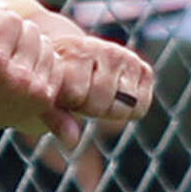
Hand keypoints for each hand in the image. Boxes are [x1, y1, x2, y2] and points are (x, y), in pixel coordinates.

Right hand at [0, 0, 70, 139]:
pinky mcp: (44, 99)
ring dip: (27, 47)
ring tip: (6, 62)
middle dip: (11, 34)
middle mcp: (16, 77)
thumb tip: (4, 7)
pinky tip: (18, 72)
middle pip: (30, 29)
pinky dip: (38, 62)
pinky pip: (55, 62)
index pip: (9, 16)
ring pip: (45, 43)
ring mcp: (33, 91)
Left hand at [0, 0, 155, 130]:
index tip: (63, 91)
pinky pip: (141, 107)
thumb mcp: (46, 93)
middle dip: (88, 108)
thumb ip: (53, 117)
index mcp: (78, 50)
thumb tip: (72, 141)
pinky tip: (113, 96)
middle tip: (79, 94)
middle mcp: (106, 50)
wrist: (68, 55)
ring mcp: (128, 58)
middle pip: (102, 105)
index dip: (69, 103)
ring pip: (124, 107)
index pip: (78, 96)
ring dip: (108, 109)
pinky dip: (128, 110)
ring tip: (94, 93)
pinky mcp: (144, 70)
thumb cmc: (54, 78)